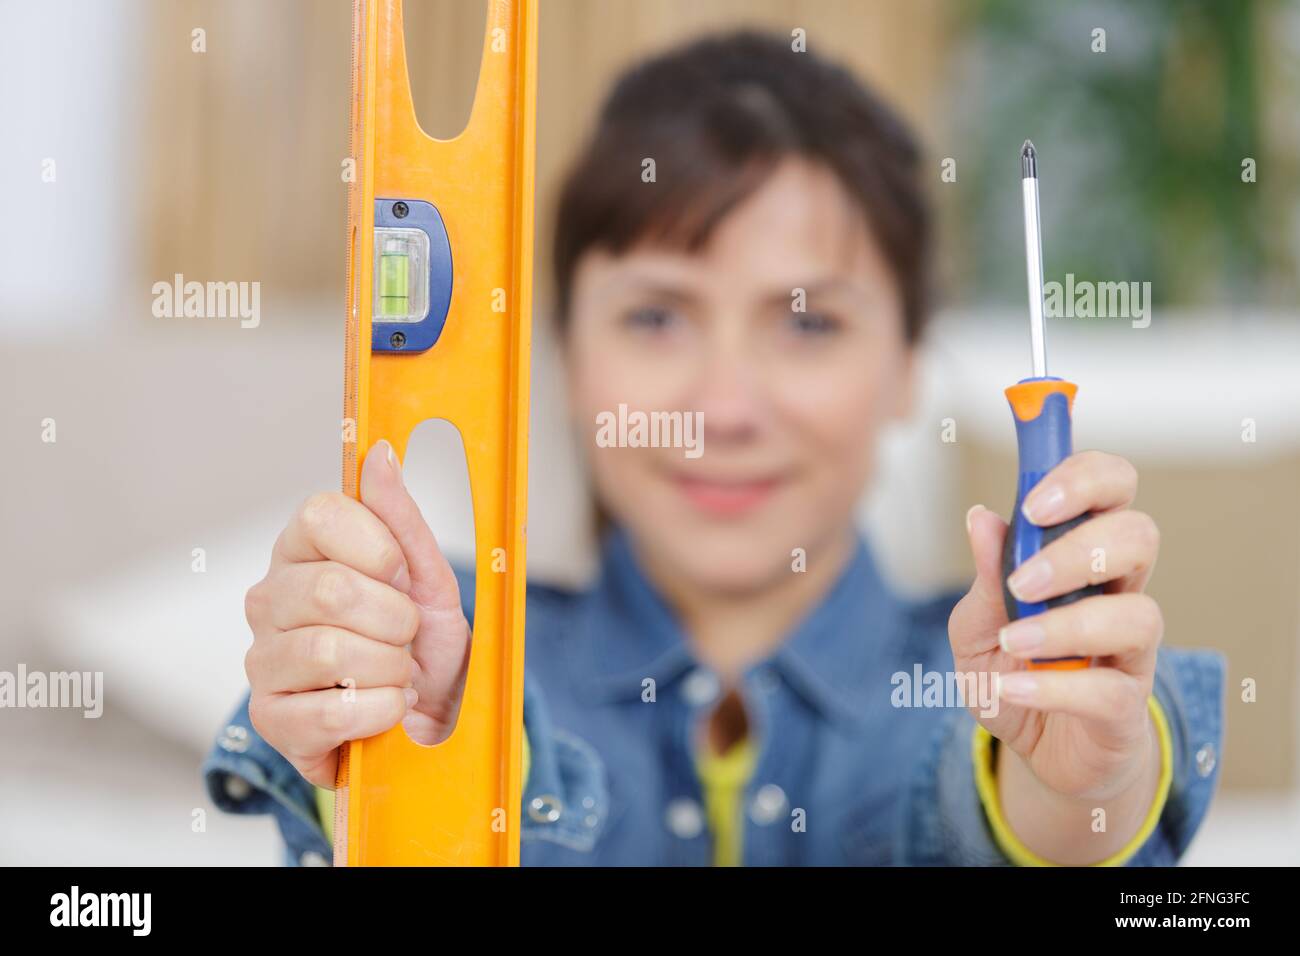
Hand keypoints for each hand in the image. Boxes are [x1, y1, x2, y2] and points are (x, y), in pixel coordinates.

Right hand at [244, 440, 471, 787]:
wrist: (428, 720)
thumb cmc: (421, 646)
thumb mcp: (428, 578)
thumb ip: (401, 518)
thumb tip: (379, 454)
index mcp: (301, 552)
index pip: (318, 515)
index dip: (377, 548)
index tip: (400, 576)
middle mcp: (269, 599)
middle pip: (329, 588)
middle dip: (395, 618)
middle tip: (406, 635)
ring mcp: (261, 660)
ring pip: (328, 651)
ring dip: (390, 669)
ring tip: (397, 674)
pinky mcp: (269, 720)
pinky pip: (330, 711)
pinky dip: (380, 711)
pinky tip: (384, 708)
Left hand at [949, 450, 1162, 810]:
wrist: (1034, 749)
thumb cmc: (1011, 668)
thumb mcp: (976, 623)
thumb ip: (985, 576)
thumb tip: (981, 517)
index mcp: (1083, 554)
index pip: (1112, 488)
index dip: (1085, 479)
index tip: (1035, 502)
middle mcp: (1118, 592)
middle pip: (1139, 536)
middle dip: (1079, 550)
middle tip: (1022, 580)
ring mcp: (1130, 651)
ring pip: (1139, 615)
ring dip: (1068, 625)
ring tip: (1014, 641)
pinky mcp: (1126, 707)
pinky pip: (1110, 691)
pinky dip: (1054, 687)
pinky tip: (1012, 684)